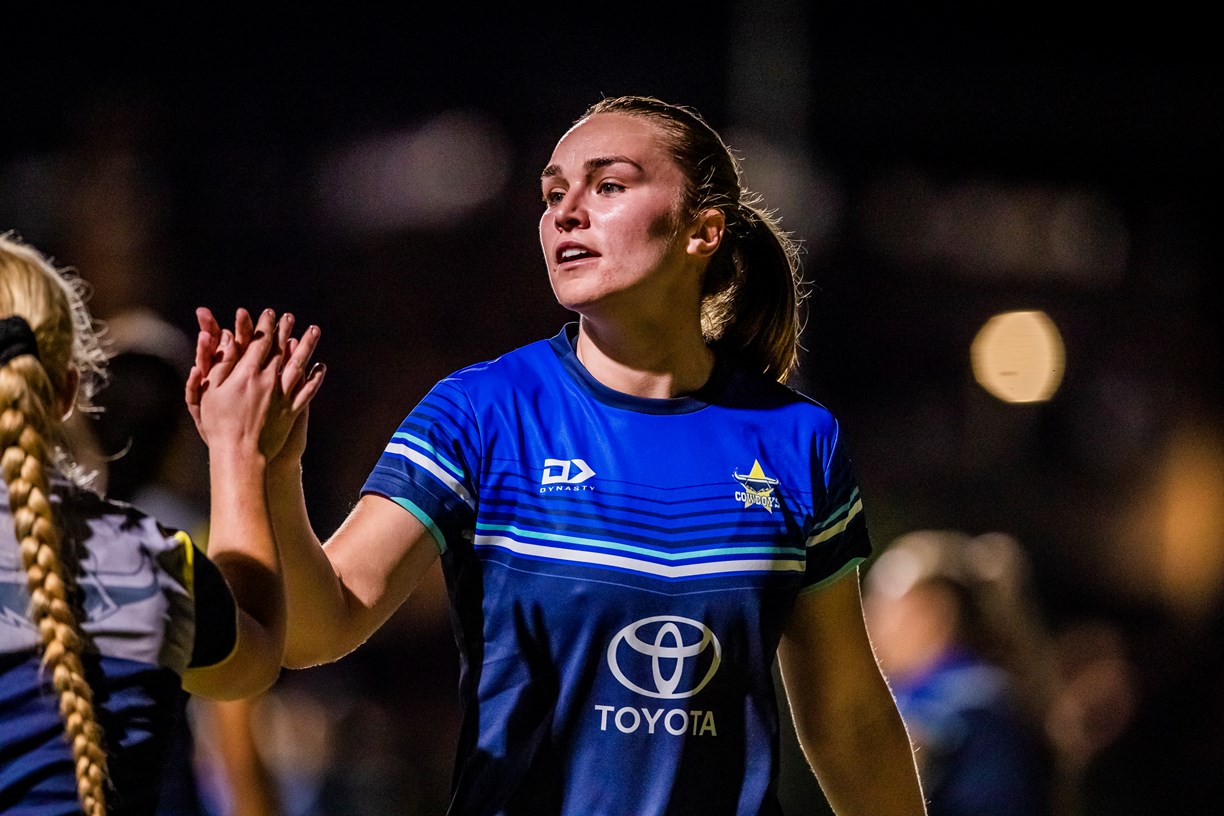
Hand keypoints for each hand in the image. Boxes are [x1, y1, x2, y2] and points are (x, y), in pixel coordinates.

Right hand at [189, 307, 324, 460]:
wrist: (240, 453)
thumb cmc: (219, 424)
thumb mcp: (210, 391)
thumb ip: (220, 363)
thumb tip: (228, 338)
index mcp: (247, 374)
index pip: (259, 343)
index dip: (265, 327)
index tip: (269, 314)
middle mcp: (269, 381)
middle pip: (281, 350)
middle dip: (285, 331)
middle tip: (290, 316)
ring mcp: (283, 396)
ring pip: (299, 365)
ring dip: (307, 346)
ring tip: (314, 330)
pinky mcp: (292, 411)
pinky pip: (308, 391)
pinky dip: (315, 377)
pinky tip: (321, 366)